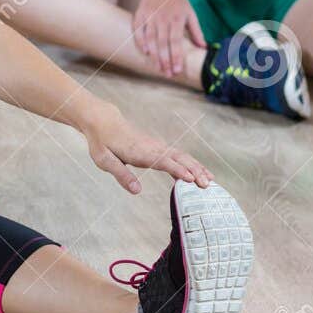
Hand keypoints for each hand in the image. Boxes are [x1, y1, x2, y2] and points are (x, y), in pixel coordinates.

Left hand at [80, 106, 212, 194]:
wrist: (103, 121)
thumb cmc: (102, 142)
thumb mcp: (104, 160)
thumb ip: (121, 175)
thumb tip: (137, 191)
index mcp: (139, 152)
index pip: (162, 161)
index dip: (177, 170)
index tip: (191, 179)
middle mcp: (152, 147)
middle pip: (178, 158)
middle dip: (194, 171)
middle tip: (207, 186)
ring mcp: (157, 146)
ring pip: (181, 156)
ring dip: (196, 167)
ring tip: (210, 181)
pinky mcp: (158, 147)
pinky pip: (178, 156)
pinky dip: (191, 164)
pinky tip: (199, 174)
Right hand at [131, 0, 206, 77]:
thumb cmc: (179, 2)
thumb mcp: (191, 14)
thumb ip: (197, 32)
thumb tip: (204, 48)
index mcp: (176, 19)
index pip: (176, 41)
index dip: (176, 57)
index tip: (177, 70)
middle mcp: (162, 18)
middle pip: (162, 43)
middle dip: (165, 60)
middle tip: (167, 74)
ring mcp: (150, 16)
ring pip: (149, 39)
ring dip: (153, 55)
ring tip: (158, 68)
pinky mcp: (140, 14)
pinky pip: (137, 30)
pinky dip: (140, 42)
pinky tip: (145, 53)